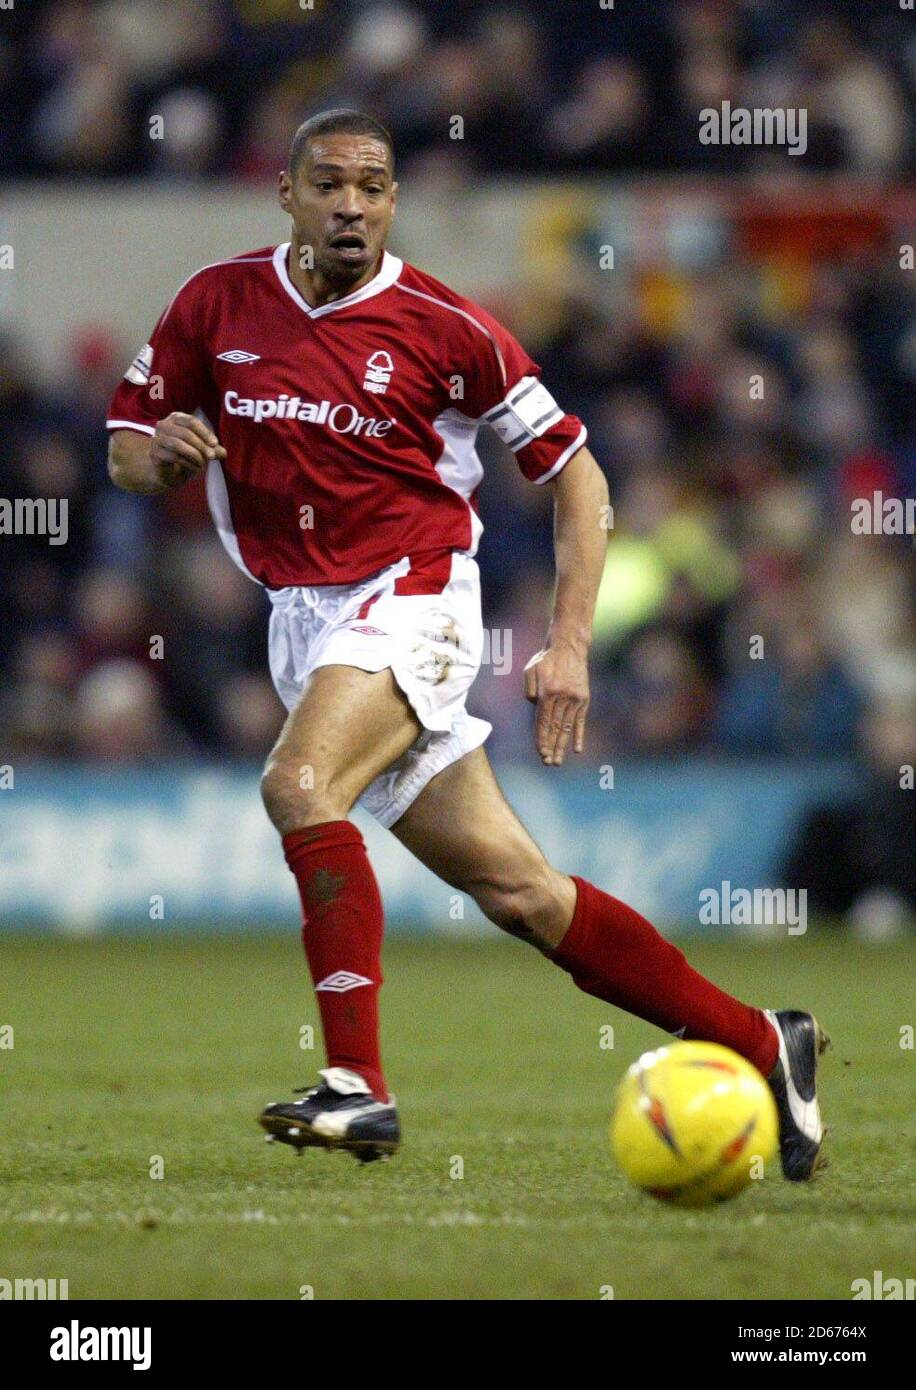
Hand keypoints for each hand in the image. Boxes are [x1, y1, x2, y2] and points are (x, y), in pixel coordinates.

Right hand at [151, 412, 225, 486]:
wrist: (168, 471)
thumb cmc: (186, 455)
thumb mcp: (202, 450)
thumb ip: (212, 449)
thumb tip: (224, 453)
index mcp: (176, 418)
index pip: (191, 421)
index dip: (204, 432)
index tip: (215, 443)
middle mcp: (164, 425)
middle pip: (185, 433)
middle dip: (201, 445)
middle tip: (212, 456)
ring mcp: (157, 439)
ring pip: (178, 444)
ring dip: (194, 455)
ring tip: (203, 464)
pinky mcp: (155, 453)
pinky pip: (173, 457)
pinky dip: (188, 463)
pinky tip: (195, 468)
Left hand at [524, 642, 589, 765]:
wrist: (569, 646)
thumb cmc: (545, 659)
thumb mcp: (530, 670)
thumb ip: (529, 690)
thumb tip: (535, 708)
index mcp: (547, 692)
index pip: (543, 722)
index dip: (542, 739)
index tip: (541, 753)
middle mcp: (561, 697)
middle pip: (555, 728)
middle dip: (551, 747)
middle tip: (548, 763)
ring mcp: (574, 698)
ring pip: (567, 727)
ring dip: (562, 746)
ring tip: (558, 762)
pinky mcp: (584, 698)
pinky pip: (580, 720)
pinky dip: (578, 735)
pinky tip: (577, 750)